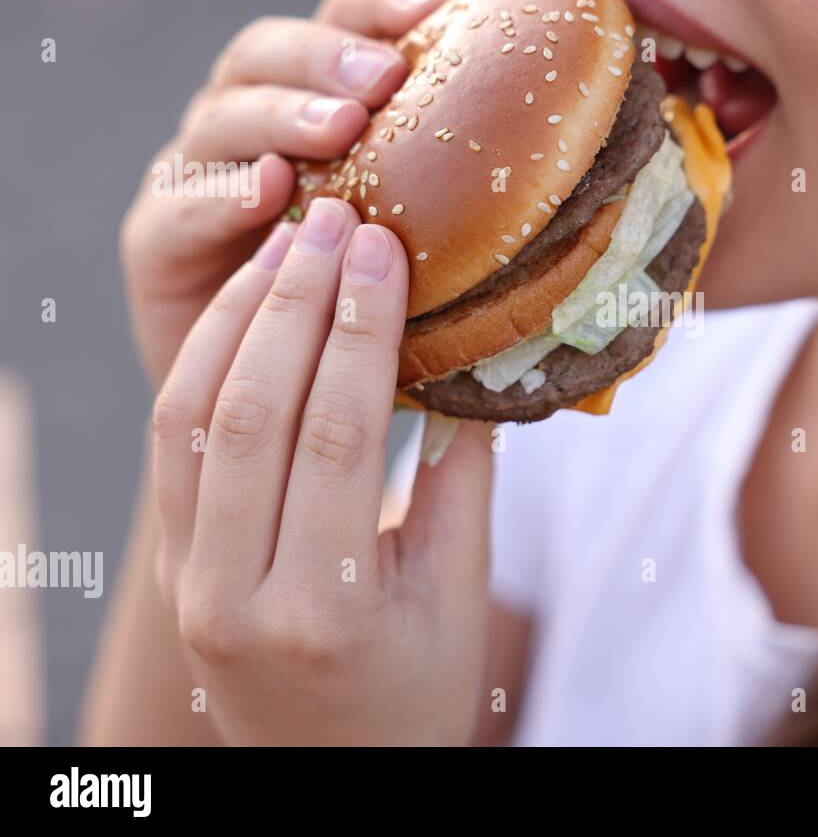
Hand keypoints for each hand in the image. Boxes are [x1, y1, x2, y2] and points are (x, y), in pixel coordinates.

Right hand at [121, 0, 449, 387]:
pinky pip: (179, 204)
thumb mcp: (429, 252)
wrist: (282, 405)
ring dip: (282, 114)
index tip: (435, 8)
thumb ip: (468, 212)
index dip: (378, 4)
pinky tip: (269, 194)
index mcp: (316, 104)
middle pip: (268, 52)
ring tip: (337, 129)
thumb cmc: (368, 317)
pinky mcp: (156, 238)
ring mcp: (195, 174)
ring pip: (223, 115)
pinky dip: (222, 195)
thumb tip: (576, 203)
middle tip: (383, 79)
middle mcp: (249, 124)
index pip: (338, 22)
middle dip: (326, 54)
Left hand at [150, 199, 492, 744]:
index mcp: (327, 604)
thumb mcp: (459, 590)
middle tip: (334, 219)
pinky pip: (175, 447)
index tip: (383, 246)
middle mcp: (235, 593)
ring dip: (241, 319)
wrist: (331, 774)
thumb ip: (462, 474)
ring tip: (288, 246)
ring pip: (193, 419)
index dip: (362, 328)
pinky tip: (248, 312)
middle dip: (296, 301)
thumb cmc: (416, 687)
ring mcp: (188, 582)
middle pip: (254, 412)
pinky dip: (208, 366)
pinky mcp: (173, 566)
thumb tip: (468, 356)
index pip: (339, 434)